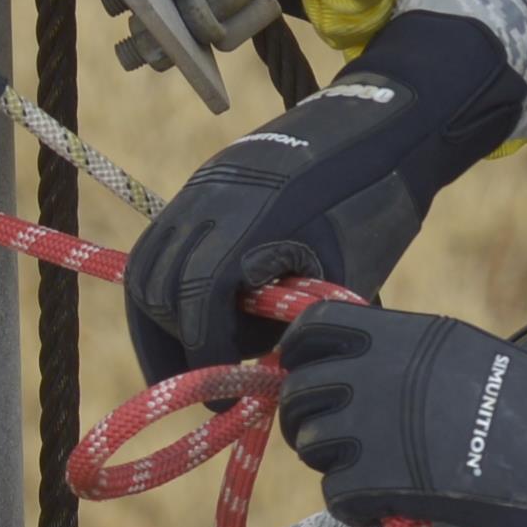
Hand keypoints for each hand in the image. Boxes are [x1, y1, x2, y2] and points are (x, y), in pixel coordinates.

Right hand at [119, 12, 525, 382]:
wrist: (380, 127)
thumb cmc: (375, 205)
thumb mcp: (343, 277)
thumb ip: (293, 324)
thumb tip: (255, 376)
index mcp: (255, 219)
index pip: (198, 300)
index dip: (204, 355)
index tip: (224, 398)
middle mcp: (213, 198)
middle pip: (156, 288)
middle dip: (173, 347)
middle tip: (205, 387)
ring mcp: (200, 186)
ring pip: (146, 269)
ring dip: (159, 322)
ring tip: (191, 361)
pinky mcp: (200, 184)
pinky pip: (160, 246)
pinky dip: (166, 289)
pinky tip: (195, 319)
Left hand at [273, 306, 526, 526]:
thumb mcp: (469, 356)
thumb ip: (409, 359)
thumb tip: (365, 371)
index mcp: (404, 335)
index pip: (313, 331)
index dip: (302, 357)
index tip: (311, 376)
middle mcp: (379, 372)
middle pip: (302, 393)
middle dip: (312, 419)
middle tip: (341, 441)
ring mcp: (375, 427)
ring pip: (313, 445)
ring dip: (334, 464)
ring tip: (371, 475)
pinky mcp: (381, 481)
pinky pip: (335, 495)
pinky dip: (354, 508)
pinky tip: (384, 507)